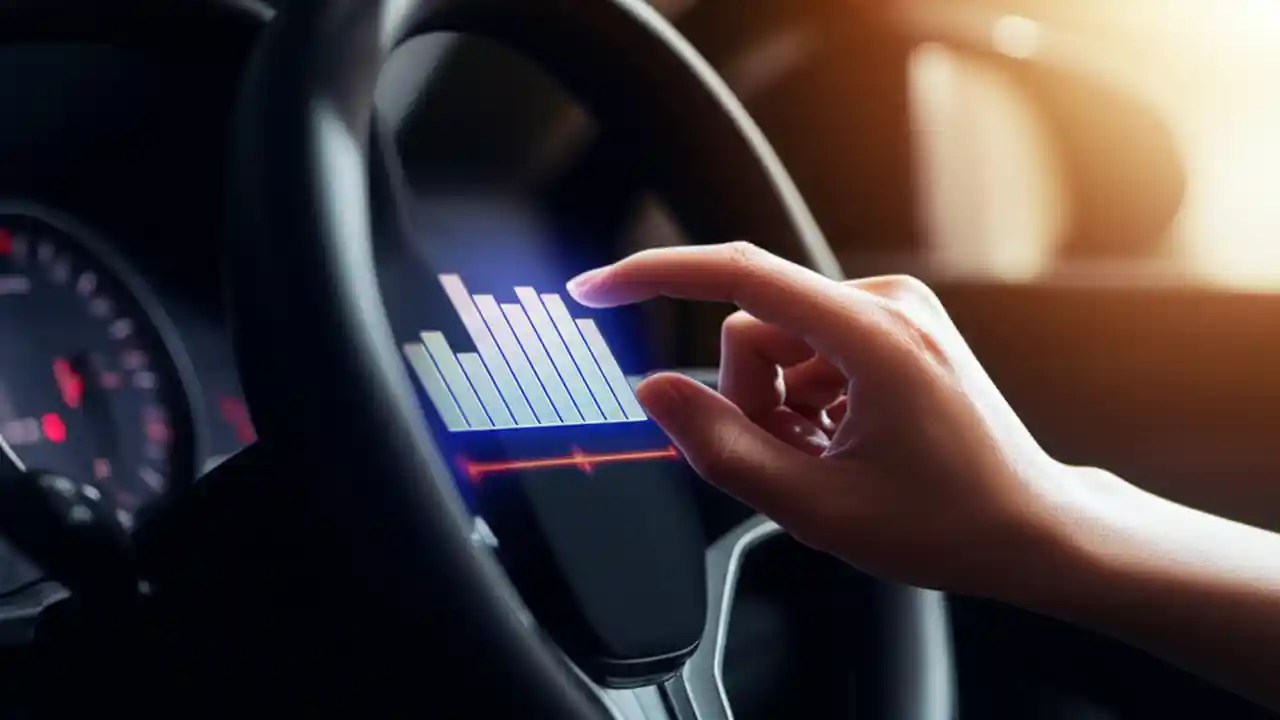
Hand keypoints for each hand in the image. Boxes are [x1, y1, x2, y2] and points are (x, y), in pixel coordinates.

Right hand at [569, 242, 1095, 600]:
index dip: (655, 276)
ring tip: (829, 461)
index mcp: (872, 333)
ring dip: (778, 408)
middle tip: (793, 463)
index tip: (595, 290)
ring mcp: (894, 312)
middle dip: (748, 401)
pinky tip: (846, 445)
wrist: (1031, 528)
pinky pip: (807, 352)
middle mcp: (886, 303)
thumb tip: (652, 390)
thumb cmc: (946, 523)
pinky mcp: (893, 327)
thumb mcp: (816, 505)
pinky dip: (804, 403)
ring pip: (775, 347)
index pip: (739, 278)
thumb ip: (720, 447)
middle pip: (752, 332)